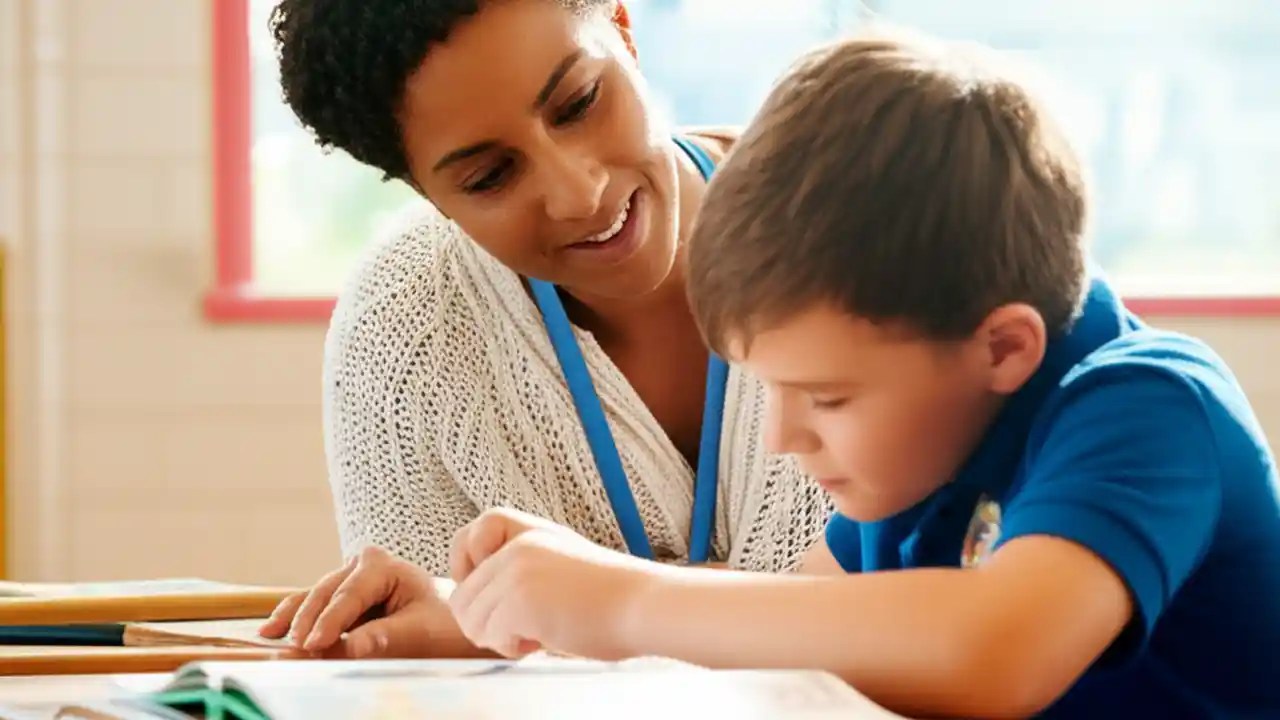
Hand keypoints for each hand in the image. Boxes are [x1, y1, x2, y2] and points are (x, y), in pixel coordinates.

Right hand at [258, 547, 482, 658]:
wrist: (449, 627)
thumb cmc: (440, 627)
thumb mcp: (418, 634)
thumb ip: (382, 639)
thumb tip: (347, 648)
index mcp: (383, 565)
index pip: (349, 596)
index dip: (330, 622)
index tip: (315, 645)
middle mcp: (361, 564)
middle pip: (325, 593)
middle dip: (308, 622)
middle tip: (297, 650)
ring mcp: (347, 578)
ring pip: (312, 597)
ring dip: (293, 619)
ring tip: (273, 638)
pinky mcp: (339, 596)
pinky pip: (310, 605)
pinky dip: (292, 617)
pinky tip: (271, 631)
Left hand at [448, 508, 652, 659]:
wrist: (644, 605)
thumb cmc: (610, 597)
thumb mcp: (559, 561)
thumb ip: (519, 567)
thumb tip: (474, 602)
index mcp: (526, 530)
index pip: (465, 539)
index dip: (466, 572)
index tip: (494, 594)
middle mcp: (516, 546)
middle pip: (462, 596)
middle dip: (488, 622)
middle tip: (528, 626)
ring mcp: (516, 572)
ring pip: (471, 620)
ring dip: (500, 637)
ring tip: (540, 632)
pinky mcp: (519, 601)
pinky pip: (490, 636)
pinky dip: (515, 648)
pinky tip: (546, 639)